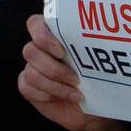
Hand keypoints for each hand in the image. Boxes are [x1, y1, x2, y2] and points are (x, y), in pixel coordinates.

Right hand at [18, 14, 118, 130]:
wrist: (92, 107)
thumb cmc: (96, 80)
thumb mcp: (97, 62)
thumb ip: (92, 48)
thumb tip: (103, 38)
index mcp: (53, 36)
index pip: (35, 24)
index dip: (42, 35)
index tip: (61, 51)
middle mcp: (39, 50)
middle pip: (30, 51)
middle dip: (55, 69)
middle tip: (76, 79)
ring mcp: (32, 67)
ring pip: (31, 73)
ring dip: (55, 85)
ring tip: (75, 92)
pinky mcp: (28, 86)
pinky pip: (26, 87)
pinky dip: (46, 95)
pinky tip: (60, 98)